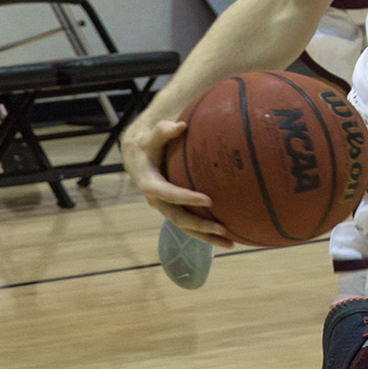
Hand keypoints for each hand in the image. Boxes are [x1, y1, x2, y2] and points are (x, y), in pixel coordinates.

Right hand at [121, 116, 236, 247]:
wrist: (136, 156)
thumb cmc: (148, 143)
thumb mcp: (152, 135)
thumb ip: (164, 130)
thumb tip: (181, 125)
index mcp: (150, 184)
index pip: (170, 194)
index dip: (188, 198)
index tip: (209, 200)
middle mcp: (157, 201)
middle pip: (179, 219)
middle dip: (201, 226)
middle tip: (223, 229)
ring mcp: (165, 207)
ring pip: (185, 227)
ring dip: (206, 237)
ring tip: (230, 243)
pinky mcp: (173, 209)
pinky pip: (189, 224)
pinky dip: (205, 231)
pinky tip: (226, 235)